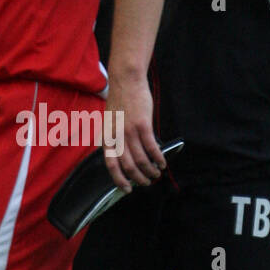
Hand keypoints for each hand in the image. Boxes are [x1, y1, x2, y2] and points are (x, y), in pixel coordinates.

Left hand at [103, 73, 165, 191]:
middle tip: (147, 182)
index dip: (119, 180)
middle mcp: (116, 137)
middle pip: (128, 166)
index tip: (127, 189)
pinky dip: (158, 158)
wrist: (126, 80)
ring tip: (156, 173)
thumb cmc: (120, 100)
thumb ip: (114, 137)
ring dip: (150, 170)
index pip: (111, 165)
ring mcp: (129, 132)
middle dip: (139, 178)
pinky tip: (162, 162)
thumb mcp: (110, 121)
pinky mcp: (142, 125)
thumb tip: (124, 155)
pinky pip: (152, 148)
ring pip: (141, 160)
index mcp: (106, 137)